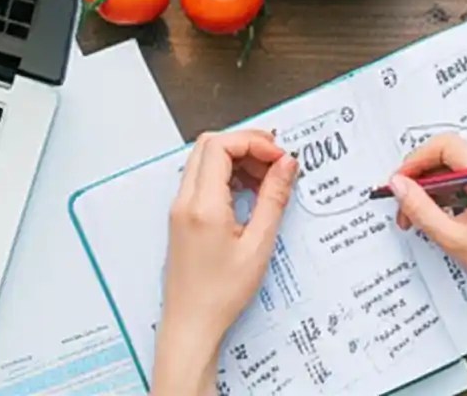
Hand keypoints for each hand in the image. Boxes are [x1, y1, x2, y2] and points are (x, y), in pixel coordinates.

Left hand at [152, 130, 299, 394]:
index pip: (220, 146)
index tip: (279, 157)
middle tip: (275, 160)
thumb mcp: (258, 246)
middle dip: (245, 145)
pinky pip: (202, 180)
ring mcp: (180, 208)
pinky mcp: (182, 217)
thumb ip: (273, 199)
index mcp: (202, 205)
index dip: (253, 142)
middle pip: (210, 145)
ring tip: (267, 180)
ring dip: (236, 160)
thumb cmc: (221, 294)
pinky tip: (250, 193)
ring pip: (204, 160)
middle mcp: (185, 201)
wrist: (191, 325)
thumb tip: (286, 165)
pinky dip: (226, 176)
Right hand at [387, 134, 466, 311]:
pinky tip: (442, 211)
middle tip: (405, 203)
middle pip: (451, 153)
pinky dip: (452, 189)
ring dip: (436, 185)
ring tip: (421, 214)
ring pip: (458, 164)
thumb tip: (398, 185)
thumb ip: (421, 209)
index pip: (446, 146)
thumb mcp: (455, 239)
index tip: (400, 182)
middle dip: (422, 176)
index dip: (416, 161)